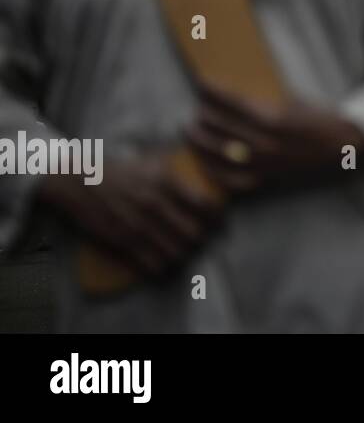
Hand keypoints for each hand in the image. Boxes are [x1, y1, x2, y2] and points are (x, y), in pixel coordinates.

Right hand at [38, 154, 221, 276]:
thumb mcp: (153, 162)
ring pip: (176, 251)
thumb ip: (178, 171)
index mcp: (166, 182)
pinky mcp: (122, 241)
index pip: (204, 204)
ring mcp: (139, 225)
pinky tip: (165, 264)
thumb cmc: (120, 171)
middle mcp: (155, 205)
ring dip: (184, 254)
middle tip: (202, 237)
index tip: (219, 220)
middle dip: (202, 238)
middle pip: (194, 233)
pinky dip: (162, 266)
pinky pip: (151, 263)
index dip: (217, 216)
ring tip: (184, 250)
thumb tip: (204, 173)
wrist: (79, 181)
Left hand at [187, 84, 363, 193]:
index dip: (212, 92)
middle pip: (221, 129)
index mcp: (273, 118)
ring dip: (201, 143)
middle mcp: (265, 142)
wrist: (342, 144)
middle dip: (202, 118)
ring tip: (191, 133)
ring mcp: (264, 162)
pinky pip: (233, 179)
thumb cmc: (318, 117)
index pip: (231, 102)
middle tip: (193, 112)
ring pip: (220, 155)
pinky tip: (205, 163)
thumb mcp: (292, 100)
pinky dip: (215, 172)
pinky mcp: (267, 176)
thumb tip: (231, 94)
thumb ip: (262, 101)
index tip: (201, 84)